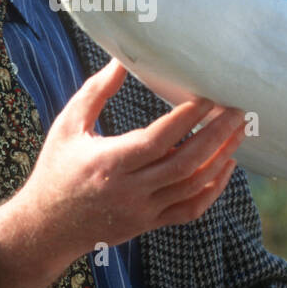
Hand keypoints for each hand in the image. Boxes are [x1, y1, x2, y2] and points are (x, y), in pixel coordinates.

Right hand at [0, 58, 247, 287]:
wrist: (47, 227)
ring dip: (221, 157)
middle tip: (238, 109)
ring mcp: (143, 210)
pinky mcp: (150, 222)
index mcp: (108, 163)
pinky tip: (225, 165)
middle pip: (185, 163)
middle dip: (217, 135)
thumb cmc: (56, 169)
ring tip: (238, 131)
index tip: (208, 95)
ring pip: (193, 186)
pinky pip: (191, 210)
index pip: (157, 140)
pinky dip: (213, 189)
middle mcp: (129, 190)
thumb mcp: (68, 126)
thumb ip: (96, 92)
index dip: (186, 118)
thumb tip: (121, 59)